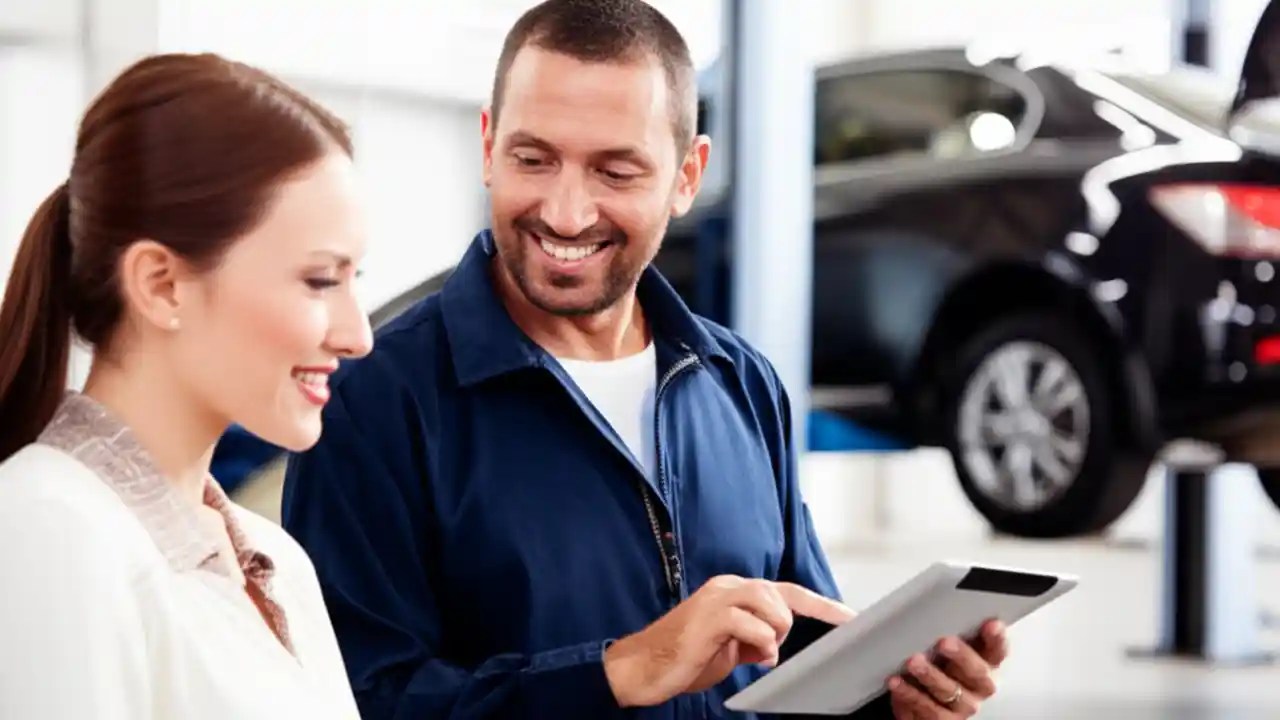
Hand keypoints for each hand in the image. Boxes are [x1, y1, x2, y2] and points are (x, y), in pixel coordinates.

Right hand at [603, 575, 854, 707]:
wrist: (644, 667)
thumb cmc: (686, 657)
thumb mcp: (730, 646)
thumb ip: (754, 636)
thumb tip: (775, 645)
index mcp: (734, 590)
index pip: (787, 591)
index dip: (822, 604)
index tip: (851, 618)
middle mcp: (728, 586)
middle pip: (784, 597)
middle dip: (786, 628)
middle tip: (761, 651)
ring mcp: (719, 598)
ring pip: (773, 606)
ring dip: (772, 635)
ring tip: (751, 653)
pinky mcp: (711, 616)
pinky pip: (754, 625)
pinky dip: (758, 644)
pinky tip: (742, 657)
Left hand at [887, 620, 1007, 718]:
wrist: (920, 696)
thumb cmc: (937, 663)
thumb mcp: (946, 645)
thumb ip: (951, 629)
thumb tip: (939, 605)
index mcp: (986, 661)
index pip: (998, 649)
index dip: (997, 638)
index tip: (991, 624)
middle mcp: (980, 685)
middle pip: (977, 672)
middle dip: (961, 656)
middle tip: (945, 642)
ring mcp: (964, 704)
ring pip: (949, 690)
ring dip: (930, 675)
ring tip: (913, 661)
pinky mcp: (945, 719)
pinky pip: (928, 708)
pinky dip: (910, 693)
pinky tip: (897, 682)